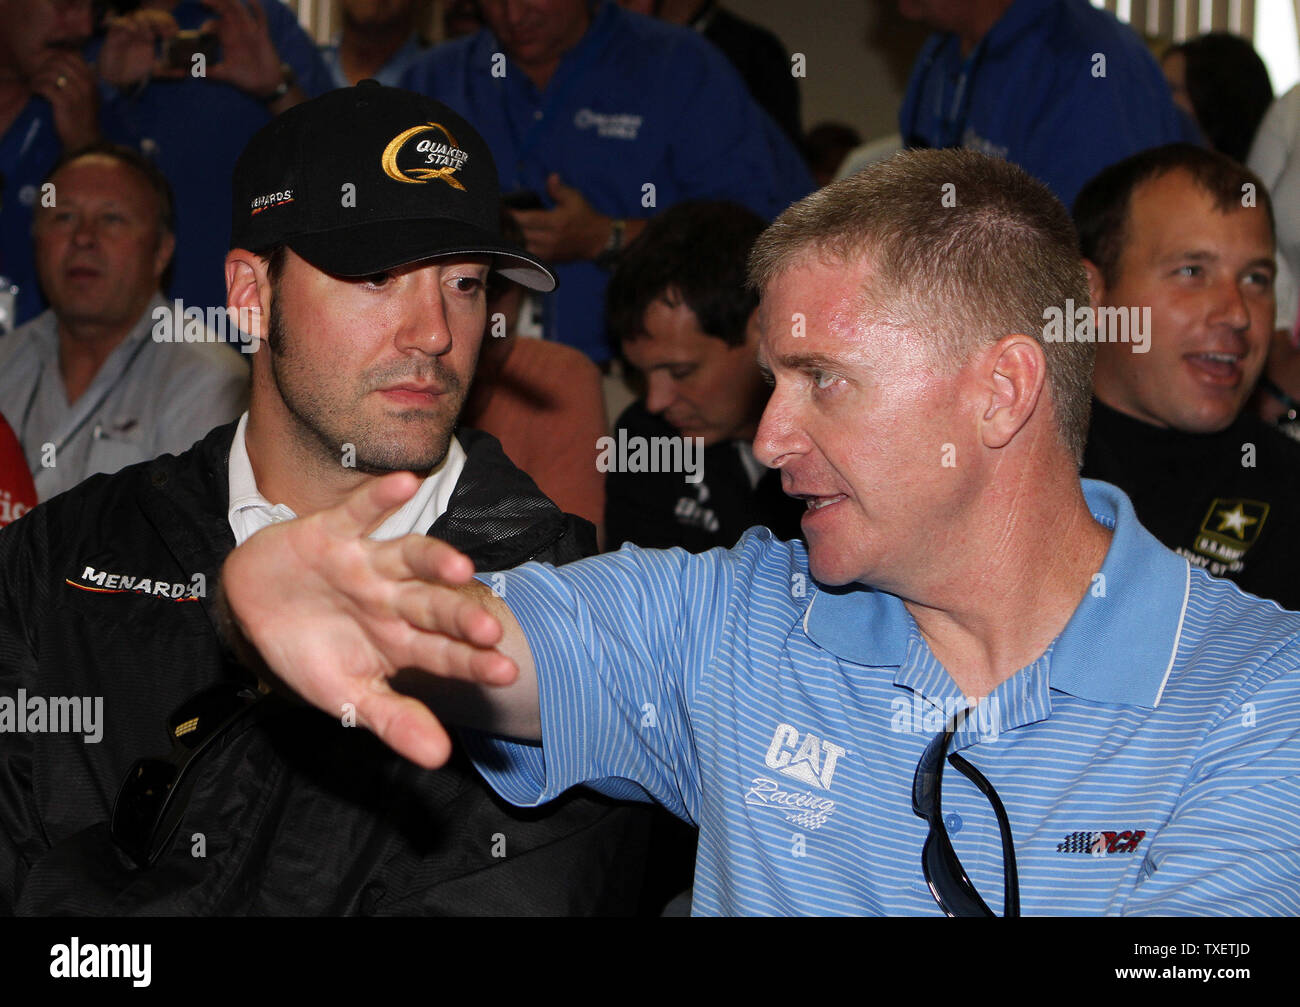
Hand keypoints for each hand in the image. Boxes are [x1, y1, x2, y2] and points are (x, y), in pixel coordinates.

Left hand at [30, 51, 98, 148]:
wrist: (85, 142)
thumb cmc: (84, 119)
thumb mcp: (90, 97)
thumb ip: (83, 80)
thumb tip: (67, 64)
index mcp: (92, 81)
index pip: (72, 56)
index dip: (57, 56)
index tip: (49, 65)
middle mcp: (86, 85)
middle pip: (59, 61)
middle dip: (45, 66)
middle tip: (39, 74)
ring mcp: (76, 94)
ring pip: (50, 72)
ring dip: (38, 76)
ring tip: (35, 83)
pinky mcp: (63, 103)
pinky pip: (45, 86)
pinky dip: (36, 86)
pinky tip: (34, 91)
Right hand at [98, 9, 178, 87]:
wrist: (116, 77)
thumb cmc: (134, 69)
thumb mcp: (155, 71)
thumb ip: (169, 71)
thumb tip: (184, 73)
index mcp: (150, 34)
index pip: (159, 19)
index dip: (168, 22)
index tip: (175, 32)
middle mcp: (139, 30)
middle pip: (148, 15)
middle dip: (158, 21)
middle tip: (165, 34)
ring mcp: (126, 30)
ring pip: (134, 16)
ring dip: (144, 24)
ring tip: (151, 38)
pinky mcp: (114, 34)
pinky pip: (118, 22)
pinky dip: (126, 24)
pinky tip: (134, 31)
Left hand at [200, 0, 284, 97]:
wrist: (265, 86)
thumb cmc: (245, 80)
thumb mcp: (225, 75)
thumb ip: (210, 72)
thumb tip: (194, 72)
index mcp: (226, 39)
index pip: (215, 23)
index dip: (207, 23)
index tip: (202, 29)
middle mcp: (237, 32)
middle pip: (226, 11)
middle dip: (216, 3)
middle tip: (204, 1)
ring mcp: (250, 32)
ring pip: (240, 11)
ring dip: (232, 2)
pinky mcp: (263, 35)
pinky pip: (261, 19)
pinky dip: (256, 9)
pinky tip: (250, 0)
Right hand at [221, 473, 519, 767]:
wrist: (251, 607)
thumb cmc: (310, 652)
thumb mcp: (346, 695)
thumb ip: (393, 721)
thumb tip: (439, 758)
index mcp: (401, 639)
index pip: (444, 652)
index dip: (472, 662)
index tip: (505, 672)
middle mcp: (394, 597)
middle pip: (434, 605)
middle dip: (460, 616)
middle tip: (489, 629)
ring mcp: (367, 563)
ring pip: (410, 556)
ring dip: (435, 559)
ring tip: (461, 566)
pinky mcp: (334, 532)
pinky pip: (361, 512)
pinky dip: (380, 498)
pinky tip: (406, 483)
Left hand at [511, 173, 612, 262]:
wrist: (596, 240)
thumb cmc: (583, 216)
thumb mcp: (574, 198)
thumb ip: (558, 189)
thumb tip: (551, 177)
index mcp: (555, 222)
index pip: (525, 219)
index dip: (510, 214)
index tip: (501, 208)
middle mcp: (550, 239)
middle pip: (520, 234)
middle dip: (509, 226)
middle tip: (498, 218)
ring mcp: (549, 252)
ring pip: (522, 247)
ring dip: (513, 239)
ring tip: (504, 231)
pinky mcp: (549, 260)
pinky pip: (529, 257)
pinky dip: (521, 250)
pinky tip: (515, 242)